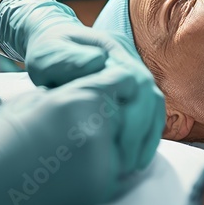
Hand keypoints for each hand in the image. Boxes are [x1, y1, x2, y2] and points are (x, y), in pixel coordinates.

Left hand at [0, 0, 164, 172]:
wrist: (52, 39)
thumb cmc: (48, 52)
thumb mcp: (48, 54)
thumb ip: (68, 59)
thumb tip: (98, 61)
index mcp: (112, 49)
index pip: (136, 82)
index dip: (134, 116)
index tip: (119, 145)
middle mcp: (129, 58)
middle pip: (150, 96)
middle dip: (141, 132)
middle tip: (126, 164)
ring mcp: (134, 71)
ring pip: (155, 104)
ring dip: (148, 136)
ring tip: (134, 165)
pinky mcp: (132, 86)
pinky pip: (150, 110)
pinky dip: (147, 133)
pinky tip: (136, 155)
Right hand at [0, 66, 156, 204]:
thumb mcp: (31, 103)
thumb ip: (68, 93)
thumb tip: (92, 90)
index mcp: (76, 99)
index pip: (122, 82)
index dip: (117, 84)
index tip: (111, 88)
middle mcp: (95, 129)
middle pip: (129, 112)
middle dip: (118, 113)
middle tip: (99, 119)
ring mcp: (100, 163)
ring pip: (126, 142)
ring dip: (116, 139)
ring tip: (83, 143)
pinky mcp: (98, 192)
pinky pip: (117, 169)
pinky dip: (107, 165)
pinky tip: (78, 165)